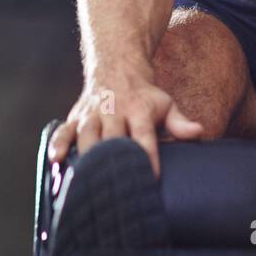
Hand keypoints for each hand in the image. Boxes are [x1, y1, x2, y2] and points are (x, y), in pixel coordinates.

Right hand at [46, 67, 204, 177]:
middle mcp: (114, 111)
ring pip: (87, 135)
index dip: (148, 155)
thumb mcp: (166, 103)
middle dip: (114, 161)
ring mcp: (93, 114)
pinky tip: (56, 160)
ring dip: (87, 156)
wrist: (117, 67)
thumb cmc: (144, 95)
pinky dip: (59, 144)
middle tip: (116, 188)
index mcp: (138, 110)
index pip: (144, 135)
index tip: (151, 177)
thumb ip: (180, 122)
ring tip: (87, 181)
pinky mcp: (76, 116)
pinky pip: (64, 130)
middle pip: (113, 138)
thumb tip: (199, 133)